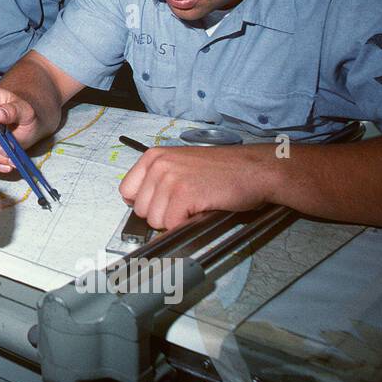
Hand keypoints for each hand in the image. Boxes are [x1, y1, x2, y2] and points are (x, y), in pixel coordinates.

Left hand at [119, 144, 279, 231]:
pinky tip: (202, 209)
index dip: (145, 204)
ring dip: (176, 220)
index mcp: (153, 156)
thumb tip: (139, 208)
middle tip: (187, 204)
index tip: (162, 204)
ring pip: (155, 220)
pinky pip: (172, 224)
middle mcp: (158, 164)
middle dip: (163, 214)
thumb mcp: (181, 166)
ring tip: (196, 205)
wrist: (254, 169)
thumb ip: (157, 182)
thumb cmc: (222, 171)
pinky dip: (187, 224)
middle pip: (141, 210)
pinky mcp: (184, 193)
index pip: (126, 191)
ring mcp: (170, 178)